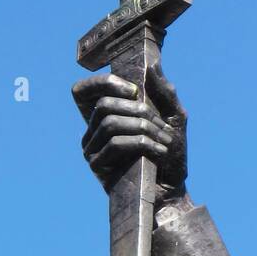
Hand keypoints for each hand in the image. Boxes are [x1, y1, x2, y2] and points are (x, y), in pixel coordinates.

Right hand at [72, 65, 187, 202]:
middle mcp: (92, 132)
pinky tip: (159, 153)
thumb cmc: (171, 155)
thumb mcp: (174, 118)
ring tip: (163, 142)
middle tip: (159, 124)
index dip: (102, 83)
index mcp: (104, 117)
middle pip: (103, 104)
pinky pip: (115, 144)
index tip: (135, 90)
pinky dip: (141, 144)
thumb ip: (164, 92)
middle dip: (137, 110)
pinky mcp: (98, 167)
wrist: (174, 191)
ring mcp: (92, 150)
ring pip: (110, 123)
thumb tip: (153, 64)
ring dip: (143, 129)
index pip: (82, 92)